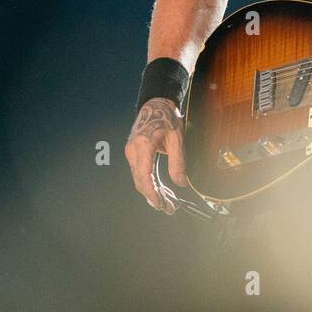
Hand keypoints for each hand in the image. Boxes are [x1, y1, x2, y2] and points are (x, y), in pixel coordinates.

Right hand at [124, 98, 188, 214]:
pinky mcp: (133, 153)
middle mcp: (133, 150)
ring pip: (139, 178)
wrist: (155, 103)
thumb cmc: (166, 117)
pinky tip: (160, 191)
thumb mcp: (177, 139)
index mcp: (143, 145)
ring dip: (151, 192)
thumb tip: (180, 183)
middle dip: (153, 196)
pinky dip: (149, 183)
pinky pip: (140, 172)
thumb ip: (178, 162)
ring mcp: (131, 152)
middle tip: (168, 208)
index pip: (144, 175)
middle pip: (140, 181)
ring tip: (167, 202)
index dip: (151, 193)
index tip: (160, 204)